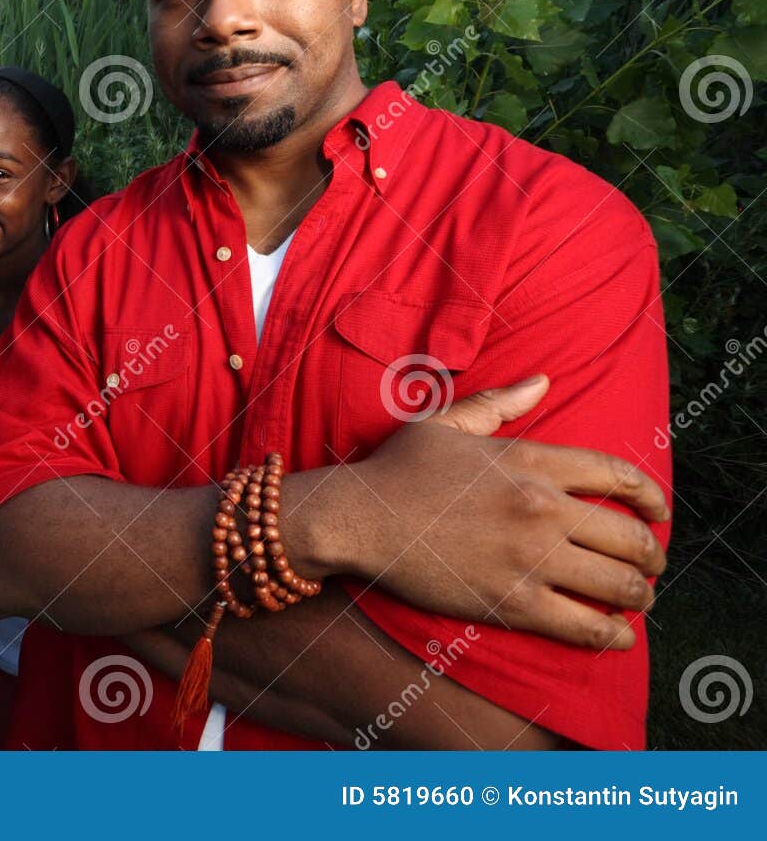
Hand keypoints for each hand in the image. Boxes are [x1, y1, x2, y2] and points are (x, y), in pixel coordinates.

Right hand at [304, 374, 670, 650]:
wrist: (356, 519)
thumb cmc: (395, 470)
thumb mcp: (445, 423)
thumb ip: (500, 403)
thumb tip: (543, 380)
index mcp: (530, 461)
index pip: (619, 476)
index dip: (652, 498)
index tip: (659, 512)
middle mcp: (541, 508)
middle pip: (631, 536)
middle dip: (653, 554)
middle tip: (651, 564)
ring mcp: (530, 558)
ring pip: (620, 584)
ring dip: (640, 595)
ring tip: (638, 599)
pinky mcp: (513, 602)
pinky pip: (586, 625)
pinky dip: (613, 634)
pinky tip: (616, 634)